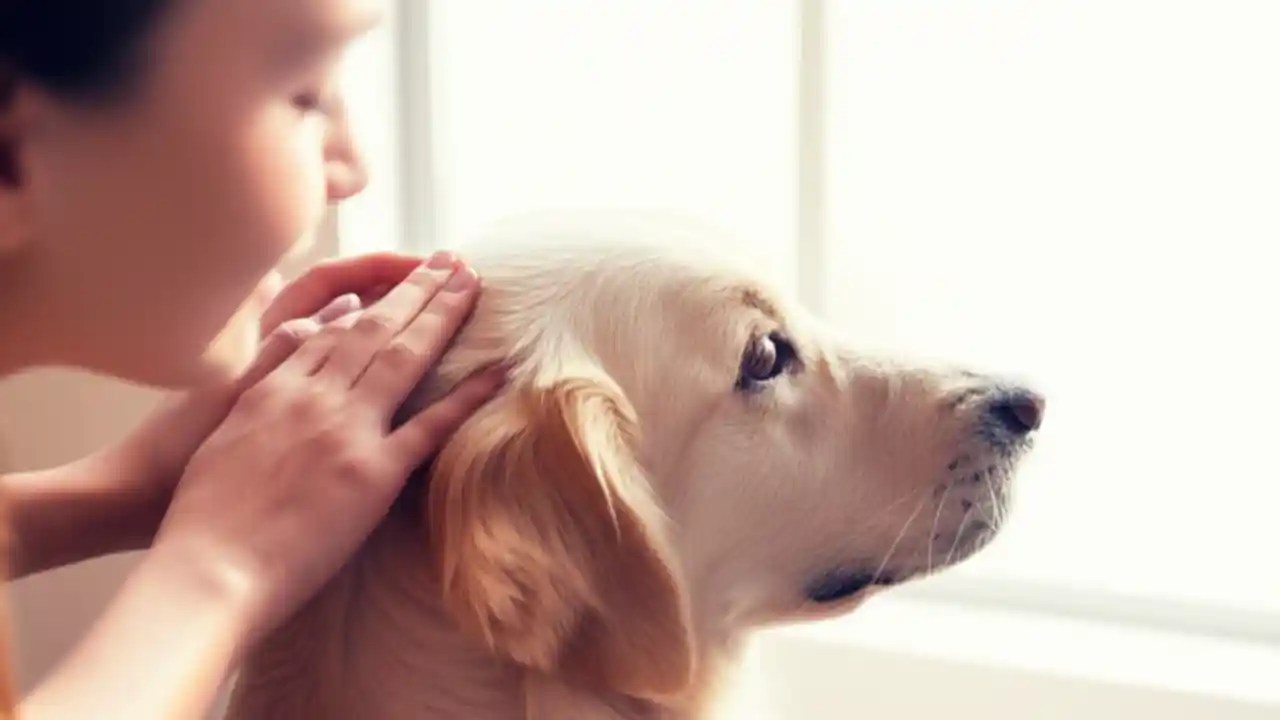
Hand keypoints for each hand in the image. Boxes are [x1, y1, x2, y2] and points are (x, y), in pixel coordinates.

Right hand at [152, 253, 501, 645]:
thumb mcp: (223, 427)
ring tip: (472, 282)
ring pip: (403, 357)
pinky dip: (466, 397)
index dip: (375, 299)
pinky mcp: (372, 474)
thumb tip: (304, 333)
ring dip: (442, 316)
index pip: (337, 329)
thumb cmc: (201, 509)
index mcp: (275, 387)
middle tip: (454, 260)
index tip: (406, 277)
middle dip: (418, 290)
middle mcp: (315, 397)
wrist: (206, 565)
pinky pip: (429, 426)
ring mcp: (346, 431)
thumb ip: (264, 376)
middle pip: (377, 329)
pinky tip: (497, 371)